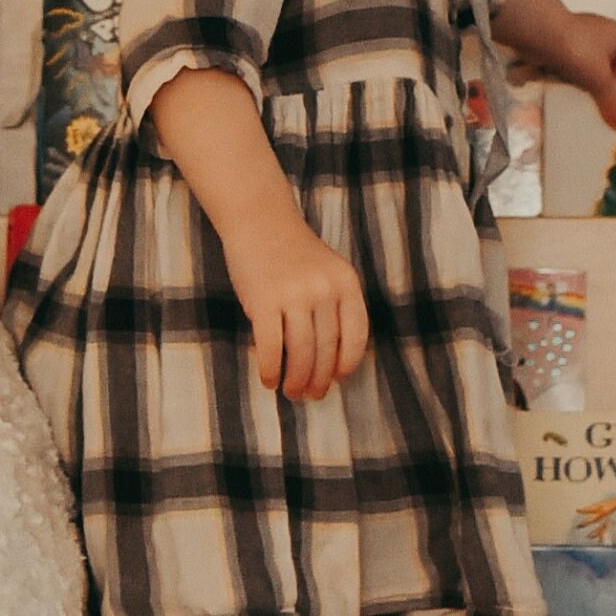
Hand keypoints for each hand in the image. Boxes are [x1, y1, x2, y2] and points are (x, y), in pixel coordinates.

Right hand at [227, 210, 369, 403]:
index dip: (348, 363)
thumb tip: (332, 363)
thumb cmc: (294, 253)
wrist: (260, 220)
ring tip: (291, 392)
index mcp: (346, 282)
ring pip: (301, 352)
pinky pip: (270, 346)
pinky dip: (270, 368)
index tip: (338, 379)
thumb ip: (335, 307)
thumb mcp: (327, 272)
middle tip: (311, 395)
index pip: (356, 335)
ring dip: (296, 379)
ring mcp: (294, 294)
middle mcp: (324, 289)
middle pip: (327, 348)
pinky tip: (268, 380)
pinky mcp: (264, 300)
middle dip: (319, 379)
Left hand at [540, 11, 615, 131]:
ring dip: (581, 79)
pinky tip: (559, 86)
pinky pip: (566, 62)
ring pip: (585, 63)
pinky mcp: (557, 40)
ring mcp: (576, 34)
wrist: (539, 34)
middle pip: (607, 62)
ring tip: (576, 94)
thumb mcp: (600, 81)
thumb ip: (613, 104)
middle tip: (597, 98)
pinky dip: (563, 75)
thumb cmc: (578, 50)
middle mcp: (599, 31)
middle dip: (601, 81)